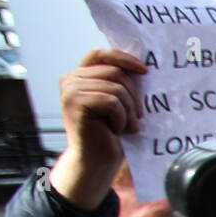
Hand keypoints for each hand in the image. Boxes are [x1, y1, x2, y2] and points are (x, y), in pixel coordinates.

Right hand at [49, 49, 146, 210]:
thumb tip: (141, 67)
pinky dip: (121, 118)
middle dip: (133, 97)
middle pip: (115, 73)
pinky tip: (116, 131)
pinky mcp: (76, 103)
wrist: (97, 162)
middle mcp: (71, 79)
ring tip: (125, 127)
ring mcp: (70, 90)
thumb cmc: (111, 135)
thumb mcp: (117, 104)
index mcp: (80, 76)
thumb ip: (119, 84)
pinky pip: (112, 102)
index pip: (101, 54)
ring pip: (116, 88)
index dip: (124, 58)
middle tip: (135, 118)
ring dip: (128, 111)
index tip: (145, 71)